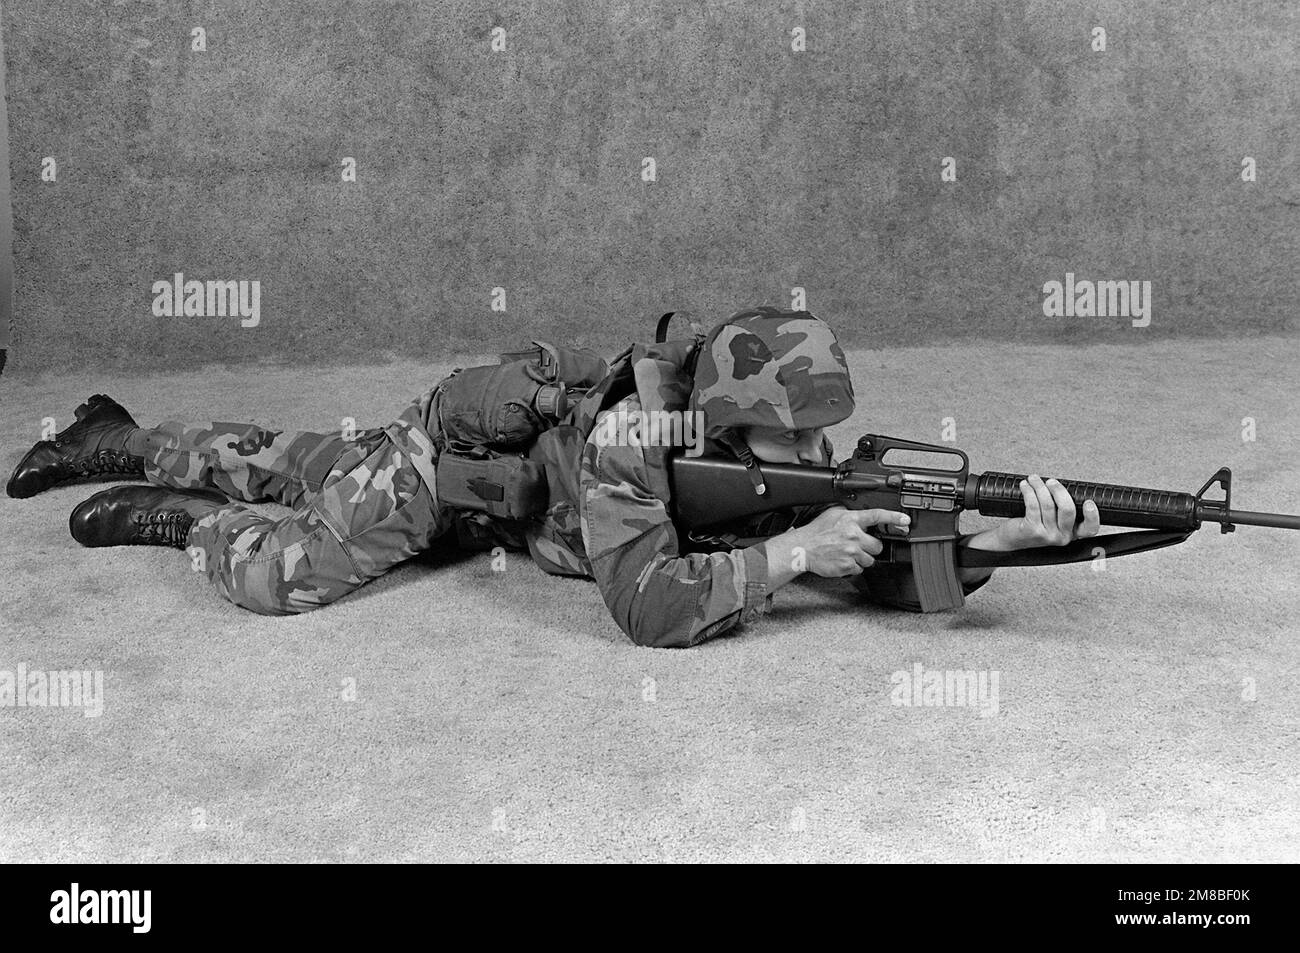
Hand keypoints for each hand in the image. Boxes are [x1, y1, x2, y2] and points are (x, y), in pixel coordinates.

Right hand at [783, 505, 912, 576]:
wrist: (803, 549)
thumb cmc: (817, 532)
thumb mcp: (833, 513)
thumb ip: (850, 513)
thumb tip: (862, 511)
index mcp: (851, 520)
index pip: (877, 516)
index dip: (894, 517)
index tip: (905, 520)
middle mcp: (853, 536)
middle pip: (878, 546)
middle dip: (871, 547)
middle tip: (859, 545)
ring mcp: (851, 552)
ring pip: (869, 560)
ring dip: (862, 558)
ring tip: (848, 553)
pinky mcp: (847, 566)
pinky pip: (859, 569)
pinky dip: (853, 567)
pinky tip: (843, 560)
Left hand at [972, 474, 1101, 551]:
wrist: (1010, 540)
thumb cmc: (1032, 525)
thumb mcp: (1052, 521)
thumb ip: (1061, 509)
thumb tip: (1060, 486)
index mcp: (1072, 534)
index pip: (1090, 529)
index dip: (1092, 516)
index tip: (1088, 502)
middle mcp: (1062, 537)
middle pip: (1067, 509)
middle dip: (1059, 490)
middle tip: (1051, 481)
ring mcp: (1047, 535)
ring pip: (1048, 504)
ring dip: (1039, 487)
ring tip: (1033, 479)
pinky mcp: (1032, 531)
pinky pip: (1033, 505)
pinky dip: (1029, 491)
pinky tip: (1025, 486)